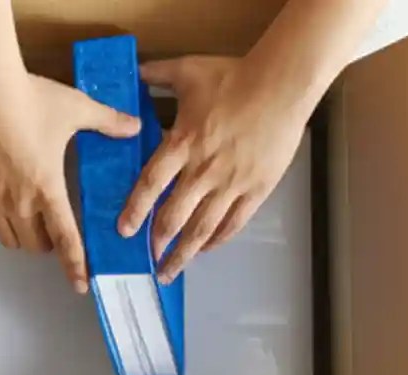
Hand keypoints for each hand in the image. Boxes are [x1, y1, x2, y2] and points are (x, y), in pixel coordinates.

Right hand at [0, 71, 141, 293]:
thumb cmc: (28, 98)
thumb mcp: (76, 108)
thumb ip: (108, 122)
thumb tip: (134, 126)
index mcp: (47, 187)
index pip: (65, 239)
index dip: (74, 265)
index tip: (80, 284)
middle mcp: (17, 201)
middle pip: (35, 244)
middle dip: (49, 245)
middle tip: (56, 231)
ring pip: (9, 239)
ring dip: (24, 238)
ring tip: (31, 222)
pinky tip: (5, 211)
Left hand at [118, 56, 309, 283]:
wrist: (283, 83)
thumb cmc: (235, 77)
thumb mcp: (188, 70)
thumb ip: (156, 75)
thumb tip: (134, 71)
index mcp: (183, 145)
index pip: (150, 185)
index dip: (135, 210)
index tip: (124, 231)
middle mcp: (204, 170)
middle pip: (174, 216)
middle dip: (158, 242)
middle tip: (147, 260)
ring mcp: (232, 183)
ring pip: (202, 228)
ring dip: (184, 253)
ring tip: (170, 271)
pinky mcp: (257, 188)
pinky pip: (234, 222)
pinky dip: (217, 239)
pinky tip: (206, 249)